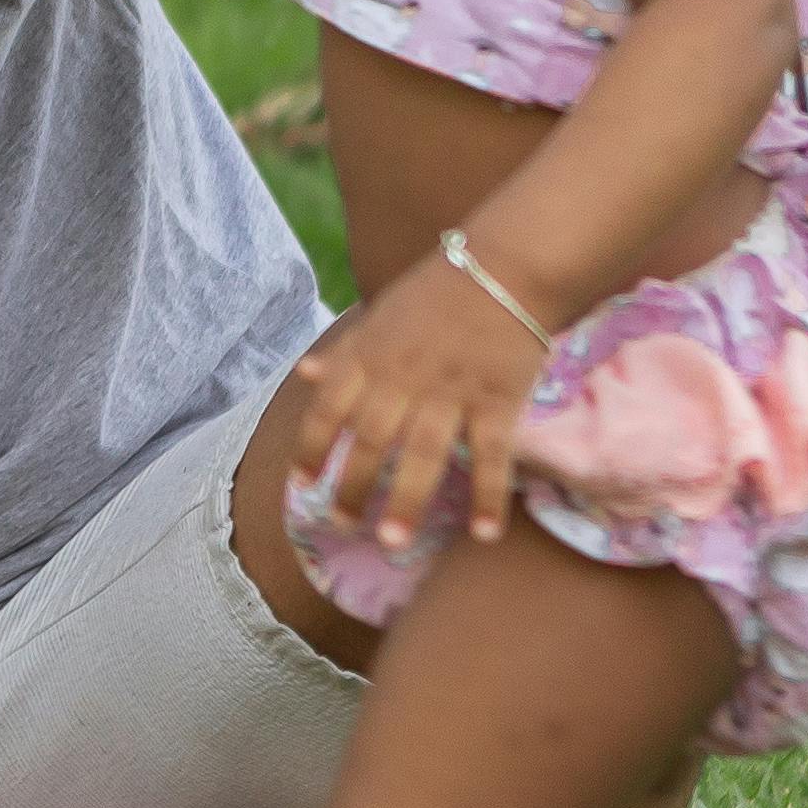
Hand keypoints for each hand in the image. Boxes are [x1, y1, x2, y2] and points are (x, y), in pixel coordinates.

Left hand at [290, 256, 551, 556]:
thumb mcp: (380, 316)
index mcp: (370, 356)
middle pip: (371, 439)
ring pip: (423, 452)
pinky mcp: (499, 399)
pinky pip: (492, 454)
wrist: (505, 267)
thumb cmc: (437, 294)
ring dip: (407, 499)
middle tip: (343, 526)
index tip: (302, 484)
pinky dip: (488, 494)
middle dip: (353, 485)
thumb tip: (306, 375)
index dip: (312, 446)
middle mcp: (404, 377)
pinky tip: (483, 533)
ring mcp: (453, 390)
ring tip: (392, 540)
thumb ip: (346, 352)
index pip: (329, 408)